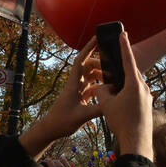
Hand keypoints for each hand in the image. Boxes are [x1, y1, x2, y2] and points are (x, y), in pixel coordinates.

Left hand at [19, 39, 103, 157]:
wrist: (51, 129)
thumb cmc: (62, 121)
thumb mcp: (82, 116)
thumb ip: (98, 109)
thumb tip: (113, 103)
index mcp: (73, 84)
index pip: (81, 61)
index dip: (88, 48)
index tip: (97, 38)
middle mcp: (75, 84)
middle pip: (89, 66)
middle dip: (101, 63)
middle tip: (113, 65)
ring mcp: (77, 90)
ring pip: (91, 76)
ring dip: (101, 75)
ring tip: (114, 77)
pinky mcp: (79, 97)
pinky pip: (92, 87)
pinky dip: (100, 87)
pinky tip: (108, 90)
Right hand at [95, 31, 152, 160]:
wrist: (137, 142)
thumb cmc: (121, 122)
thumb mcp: (106, 104)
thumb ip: (102, 90)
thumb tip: (104, 87)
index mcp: (134, 83)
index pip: (128, 60)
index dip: (124, 46)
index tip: (123, 33)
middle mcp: (144, 87)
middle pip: (131, 72)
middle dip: (121, 68)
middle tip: (114, 59)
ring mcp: (148, 97)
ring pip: (133, 84)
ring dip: (123, 83)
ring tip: (112, 86)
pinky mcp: (148, 105)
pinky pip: (136, 93)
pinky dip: (127, 93)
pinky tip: (120, 100)